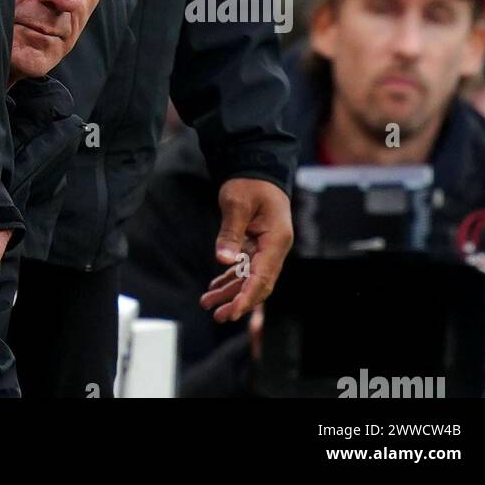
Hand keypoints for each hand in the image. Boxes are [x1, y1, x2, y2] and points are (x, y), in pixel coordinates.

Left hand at [198, 178, 291, 323]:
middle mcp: (274, 248)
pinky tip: (214, 288)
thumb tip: (223, 260)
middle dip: (238, 301)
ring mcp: (266, 248)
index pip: (262, 276)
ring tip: (208, 305)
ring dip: (230, 292)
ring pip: (249, 278)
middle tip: (218, 316)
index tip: (233, 312)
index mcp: (276, 240)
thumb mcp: (237, 204)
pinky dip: (229, 278)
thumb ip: (230, 233)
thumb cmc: (249, 183)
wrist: (256, 169)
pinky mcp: (256, 246)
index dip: (247, 297)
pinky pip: (244, 268)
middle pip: (258, 283)